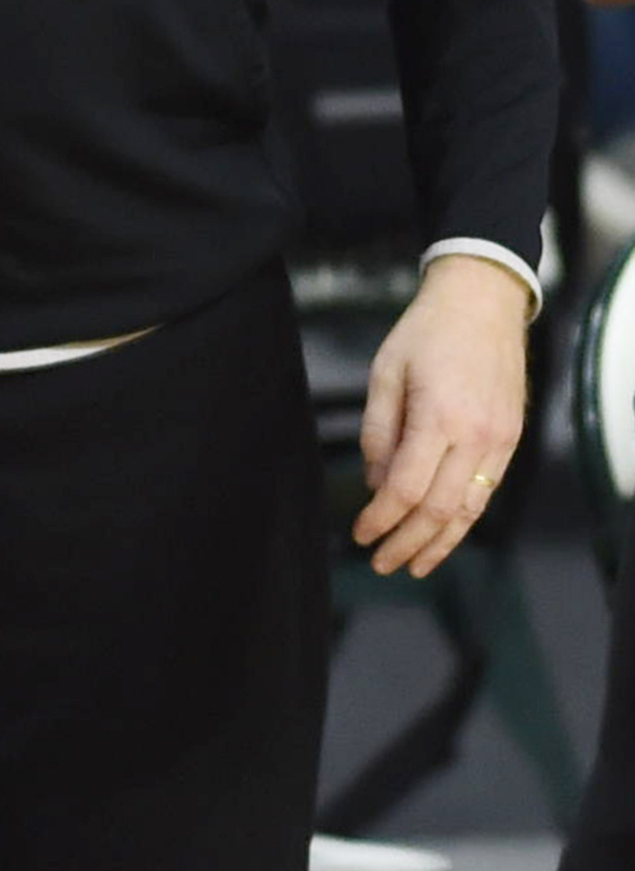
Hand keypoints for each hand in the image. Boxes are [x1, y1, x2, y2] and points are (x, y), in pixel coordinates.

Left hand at [354, 253, 531, 577]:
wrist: (482, 304)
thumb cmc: (426, 333)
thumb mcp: (384, 373)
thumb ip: (378, 432)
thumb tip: (373, 482)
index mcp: (440, 417)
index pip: (407, 488)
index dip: (381, 519)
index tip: (360, 534)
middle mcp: (477, 436)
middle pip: (441, 509)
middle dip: (408, 542)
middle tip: (380, 562)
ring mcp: (500, 441)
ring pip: (471, 509)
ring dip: (441, 542)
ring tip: (413, 565)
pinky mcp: (511, 440)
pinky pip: (487, 491)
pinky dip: (464, 519)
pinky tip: (444, 535)